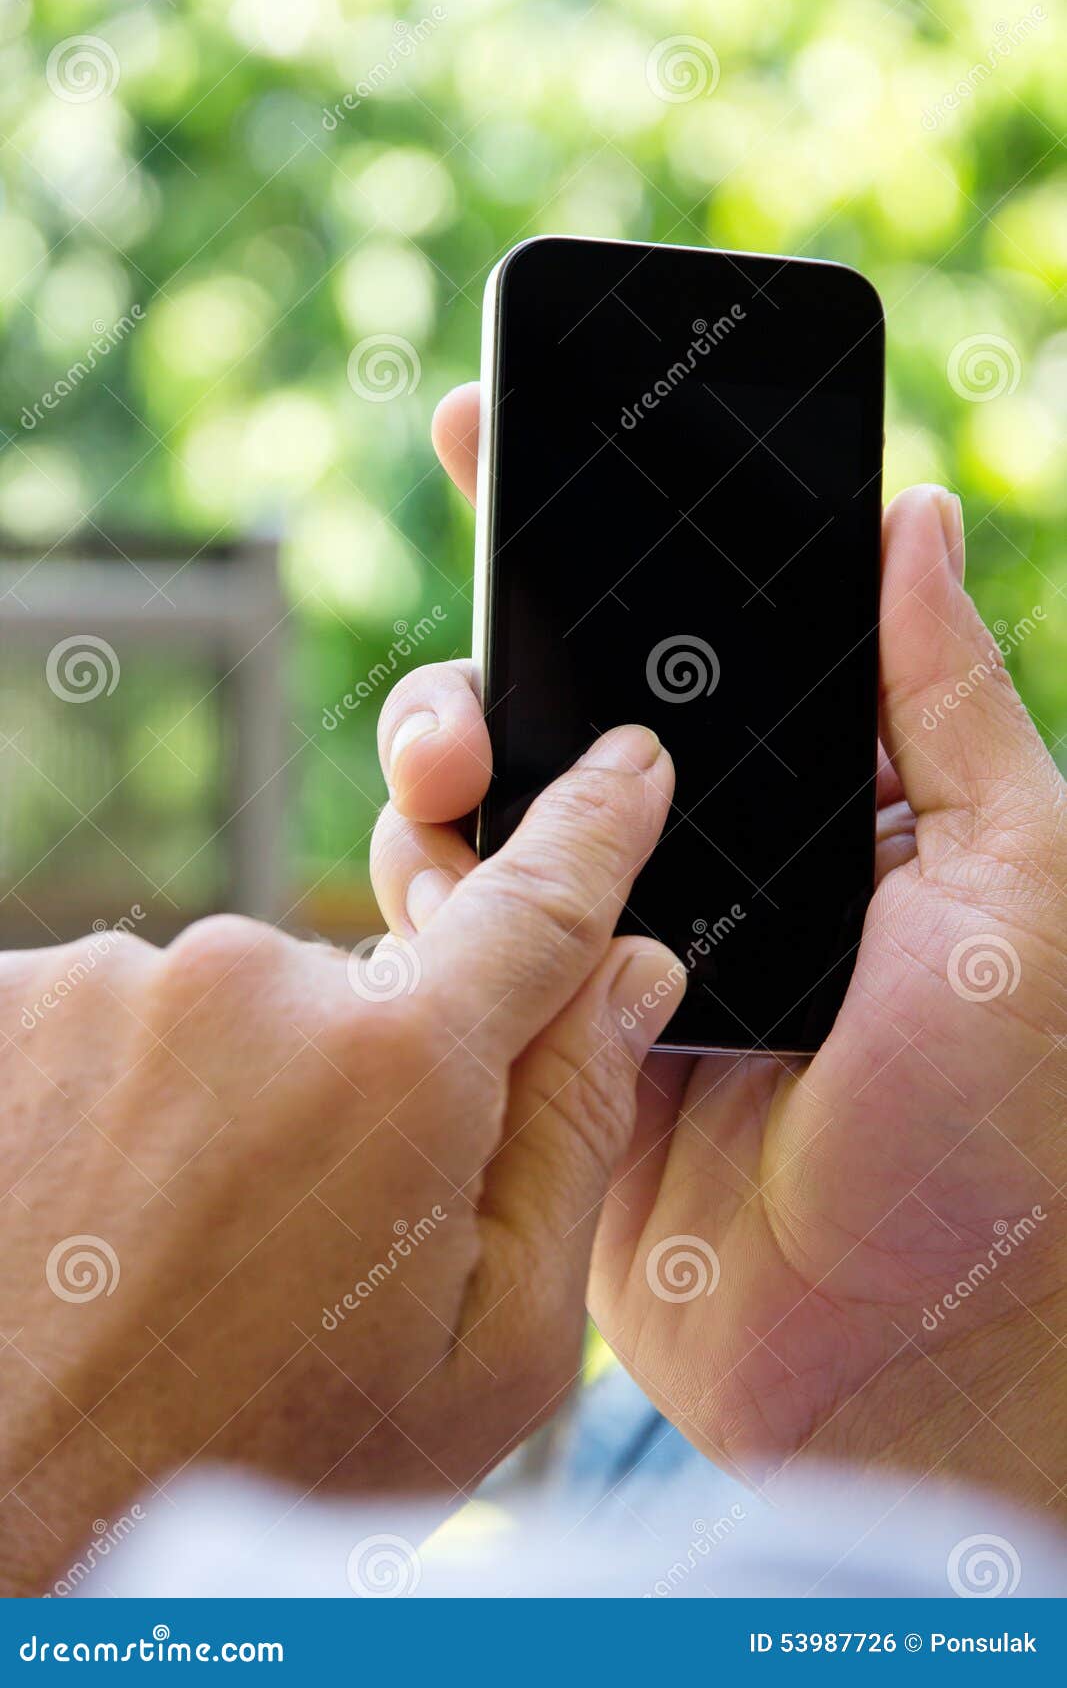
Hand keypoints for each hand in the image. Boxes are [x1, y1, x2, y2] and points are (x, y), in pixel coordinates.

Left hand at [0, 720, 680, 1594]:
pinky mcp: (10, 998)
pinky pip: (120, 1017)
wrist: (10, 1512)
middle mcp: (254, 984)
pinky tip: (102, 1209)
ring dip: (233, 1099)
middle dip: (366, 1084)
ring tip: (187, 1244)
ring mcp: (113, 985)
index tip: (627, 767)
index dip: (595, 827)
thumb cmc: (263, 1459)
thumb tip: (628, 976)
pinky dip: (124, 1098)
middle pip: (367, 991)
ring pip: (235, 1009)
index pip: (538, 904)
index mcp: (403, 1071)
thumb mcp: (488, 1352)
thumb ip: (574, 1138)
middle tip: (313, 1234)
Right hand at [385, 383, 1066, 1511]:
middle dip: (478, 657)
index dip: (597, 528)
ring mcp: (609, 938)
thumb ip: (952, 703)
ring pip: (478, 809)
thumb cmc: (985, 1115)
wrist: (894, 1335)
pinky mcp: (539, 1030)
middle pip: (551, 704)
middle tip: (466, 686)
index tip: (502, 436)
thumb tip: (915, 513)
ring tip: (452, 792)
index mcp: (807, 788)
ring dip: (435, 776)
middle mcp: (700, 848)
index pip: (690, 629)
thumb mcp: (1015, 879)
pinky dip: (429, 902)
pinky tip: (447, 913)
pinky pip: (452, 934)